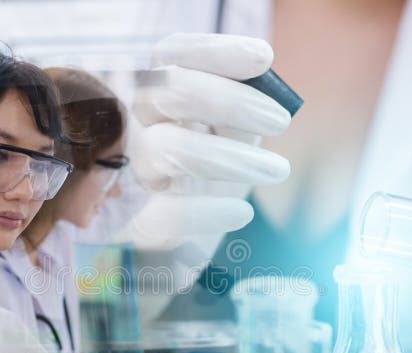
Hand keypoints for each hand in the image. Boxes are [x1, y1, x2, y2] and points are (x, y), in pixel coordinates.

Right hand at [122, 33, 292, 247]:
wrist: (181, 244)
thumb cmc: (211, 177)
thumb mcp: (229, 137)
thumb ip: (239, 111)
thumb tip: (263, 83)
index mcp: (157, 97)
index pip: (170, 54)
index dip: (214, 51)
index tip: (263, 58)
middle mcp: (133, 126)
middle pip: (166, 91)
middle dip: (230, 101)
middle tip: (281, 121)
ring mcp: (130, 174)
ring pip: (166, 147)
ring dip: (229, 157)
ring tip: (277, 170)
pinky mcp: (132, 224)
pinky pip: (164, 214)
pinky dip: (207, 211)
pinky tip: (241, 213)